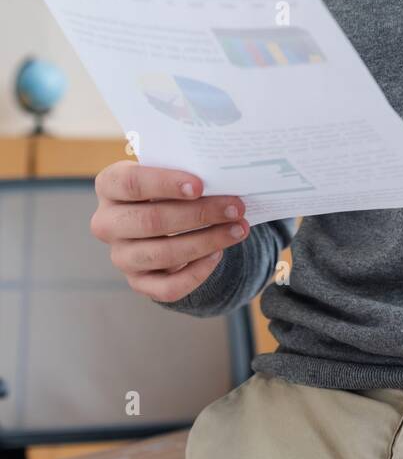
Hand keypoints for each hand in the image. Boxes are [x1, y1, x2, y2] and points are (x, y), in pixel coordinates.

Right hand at [90, 161, 248, 302]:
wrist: (166, 216)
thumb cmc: (169, 186)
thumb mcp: (170, 171)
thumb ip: (186, 171)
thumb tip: (223, 177)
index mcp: (110, 185)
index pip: (131, 182)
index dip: (165, 183)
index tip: (200, 185)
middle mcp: (107, 223)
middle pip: (151, 221)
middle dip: (199, 214)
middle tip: (236, 207)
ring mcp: (121, 256)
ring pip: (162, 254)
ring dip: (207, 241)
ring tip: (238, 229)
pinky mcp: (138, 282)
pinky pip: (167, 287)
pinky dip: (196, 273)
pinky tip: (217, 254)